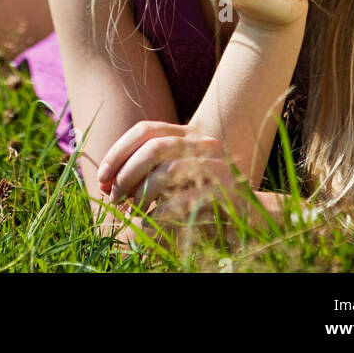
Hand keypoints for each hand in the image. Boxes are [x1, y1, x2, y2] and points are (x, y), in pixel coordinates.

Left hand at [96, 120, 233, 212]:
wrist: (251, 212)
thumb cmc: (202, 194)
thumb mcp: (174, 177)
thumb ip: (146, 172)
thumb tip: (106, 181)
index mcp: (188, 134)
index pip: (145, 129)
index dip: (118, 151)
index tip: (102, 176)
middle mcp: (203, 144)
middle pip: (154, 148)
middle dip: (127, 174)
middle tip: (113, 197)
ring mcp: (216, 166)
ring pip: (168, 172)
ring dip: (142, 194)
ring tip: (133, 210)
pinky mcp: (224, 193)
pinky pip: (184, 200)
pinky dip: (161, 213)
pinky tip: (150, 223)